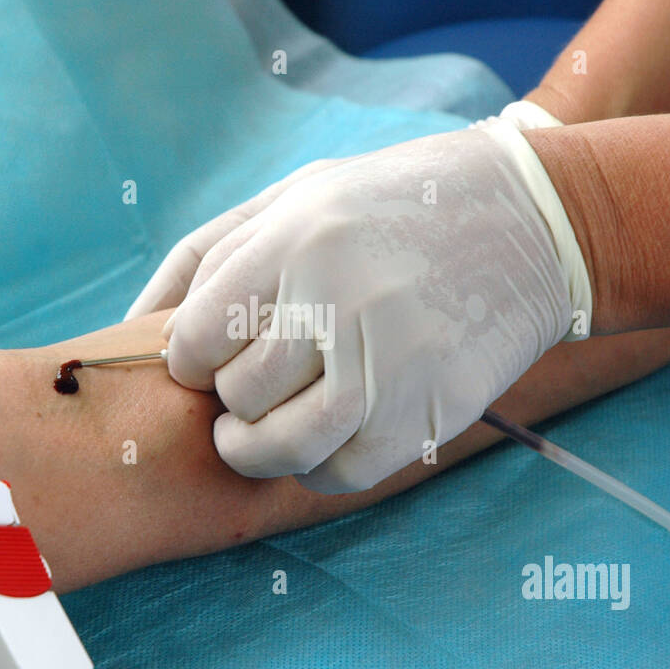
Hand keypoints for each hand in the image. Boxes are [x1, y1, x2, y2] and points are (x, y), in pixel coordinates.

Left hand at [157, 117, 592, 492]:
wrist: (535, 222)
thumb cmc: (395, 206)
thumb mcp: (299, 195)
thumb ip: (210, 252)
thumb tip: (134, 326)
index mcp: (297, 237)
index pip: (194, 340)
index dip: (194, 360)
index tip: (217, 356)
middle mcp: (337, 298)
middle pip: (236, 396)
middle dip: (233, 399)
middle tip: (259, 382)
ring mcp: (388, 360)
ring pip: (279, 447)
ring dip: (259, 449)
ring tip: (266, 430)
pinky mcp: (430, 410)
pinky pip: (341, 473)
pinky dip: (321, 467)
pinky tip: (332, 431)